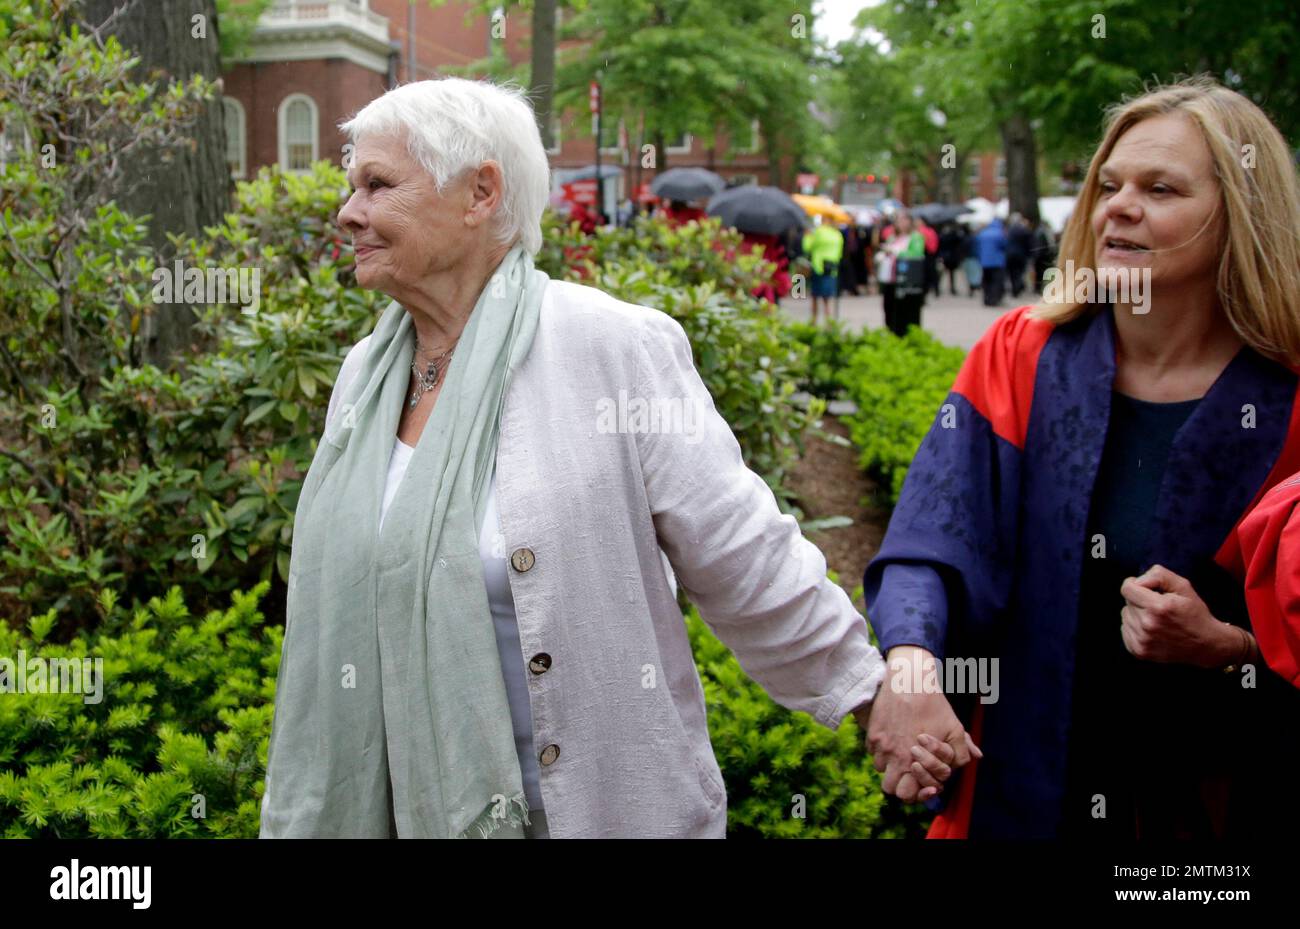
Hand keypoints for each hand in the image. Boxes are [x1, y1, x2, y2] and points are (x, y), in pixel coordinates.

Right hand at [858, 646, 981, 802]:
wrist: (909, 680)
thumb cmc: (934, 704)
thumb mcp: (955, 727)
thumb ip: (963, 749)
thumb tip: (976, 758)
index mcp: (916, 761)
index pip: (909, 794)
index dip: (917, 792)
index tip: (924, 783)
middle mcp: (895, 756)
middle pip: (890, 788)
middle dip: (901, 784)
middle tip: (910, 773)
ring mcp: (880, 745)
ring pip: (880, 770)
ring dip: (890, 766)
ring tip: (901, 754)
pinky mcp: (871, 734)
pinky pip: (872, 752)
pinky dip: (881, 750)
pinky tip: (893, 738)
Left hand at [1119, 565, 1240, 667]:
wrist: (1206, 644)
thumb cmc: (1194, 612)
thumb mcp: (1183, 586)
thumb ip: (1158, 575)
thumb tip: (1136, 580)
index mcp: (1158, 607)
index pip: (1126, 589)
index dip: (1135, 584)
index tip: (1146, 588)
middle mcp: (1148, 625)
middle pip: (1127, 602)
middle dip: (1139, 600)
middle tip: (1158, 607)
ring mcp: (1142, 641)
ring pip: (1125, 616)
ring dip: (1137, 614)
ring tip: (1157, 619)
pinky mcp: (1139, 651)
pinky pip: (1125, 630)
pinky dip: (1135, 628)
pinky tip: (1152, 630)